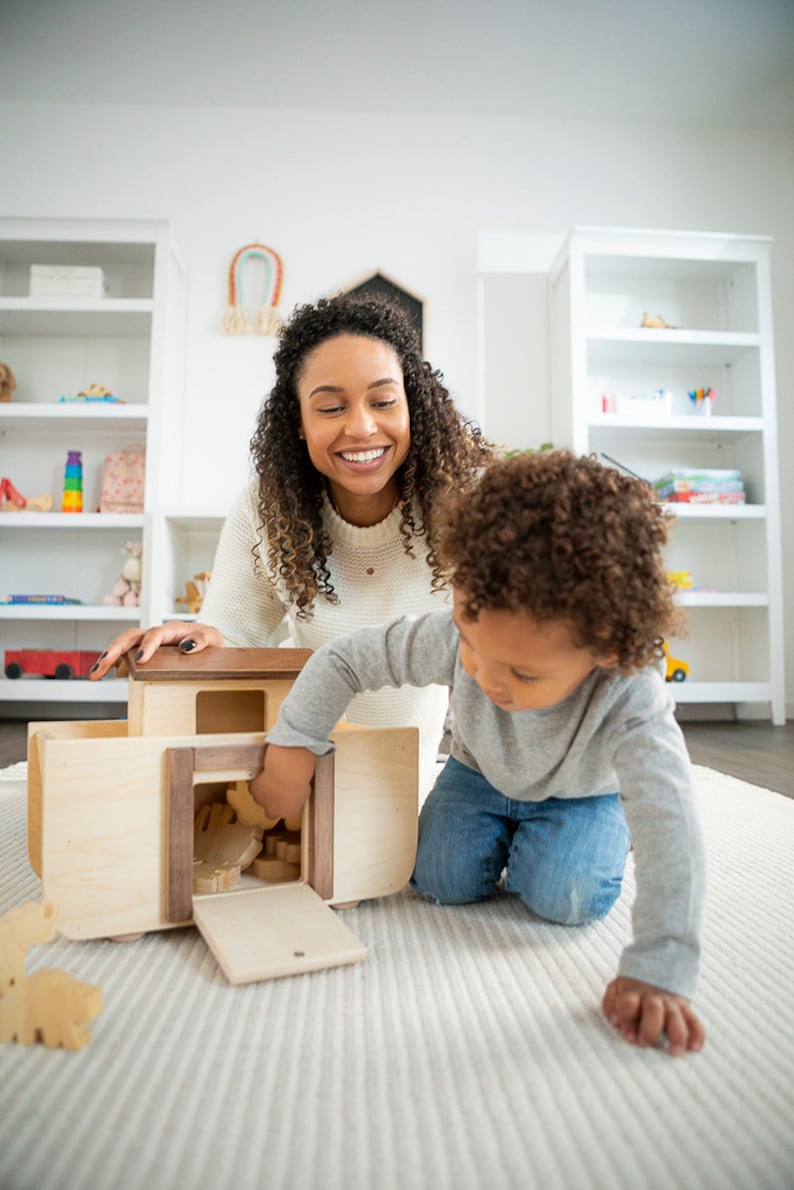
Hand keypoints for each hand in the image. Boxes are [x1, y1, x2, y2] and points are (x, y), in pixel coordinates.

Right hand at [89, 620, 223, 679]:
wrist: (209, 644)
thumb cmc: (209, 640)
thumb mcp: (213, 637)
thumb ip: (203, 638)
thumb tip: (186, 646)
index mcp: (173, 629)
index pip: (156, 633)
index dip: (147, 645)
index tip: (141, 659)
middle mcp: (156, 634)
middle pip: (130, 636)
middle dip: (114, 649)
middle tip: (102, 663)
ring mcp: (147, 644)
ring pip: (123, 645)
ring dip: (107, 658)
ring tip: (95, 673)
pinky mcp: (143, 654)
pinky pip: (125, 656)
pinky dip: (112, 664)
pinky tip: (102, 674)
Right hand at [248, 744, 316, 821]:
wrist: (287, 774)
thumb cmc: (299, 781)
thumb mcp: (303, 792)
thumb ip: (296, 796)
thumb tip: (296, 793)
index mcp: (287, 812)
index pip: (283, 814)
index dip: (281, 806)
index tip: (283, 799)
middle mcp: (272, 810)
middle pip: (269, 810)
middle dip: (271, 802)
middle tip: (275, 790)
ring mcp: (261, 801)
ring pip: (259, 798)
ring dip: (263, 791)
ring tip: (269, 780)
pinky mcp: (254, 790)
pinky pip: (253, 787)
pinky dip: (256, 782)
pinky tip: (261, 775)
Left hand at [603, 976, 704, 1056]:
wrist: (654, 968)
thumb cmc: (631, 990)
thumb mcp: (615, 990)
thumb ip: (611, 1006)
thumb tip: (616, 1021)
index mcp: (633, 993)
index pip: (629, 1004)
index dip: (628, 1019)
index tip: (629, 1036)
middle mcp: (653, 998)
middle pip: (654, 1010)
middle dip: (650, 1029)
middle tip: (646, 1043)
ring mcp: (670, 1003)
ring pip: (676, 1017)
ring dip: (676, 1036)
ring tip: (674, 1052)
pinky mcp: (685, 1009)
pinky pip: (694, 1021)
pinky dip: (697, 1034)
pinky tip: (695, 1047)